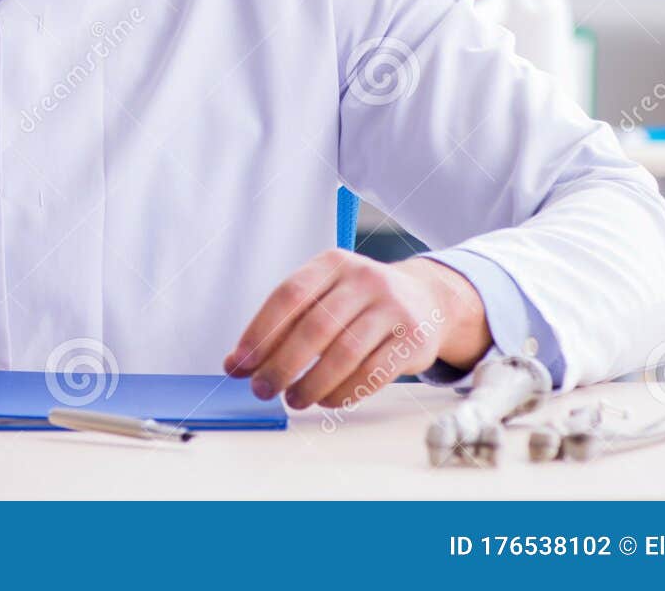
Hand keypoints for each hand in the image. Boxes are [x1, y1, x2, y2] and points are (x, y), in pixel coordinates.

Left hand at [223, 251, 489, 409]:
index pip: (288, 296)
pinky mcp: (413, 339)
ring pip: (344, 354)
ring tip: (293, 400)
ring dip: (311, 384)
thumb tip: (238, 364)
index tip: (238, 364)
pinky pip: (372, 373)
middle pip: (314, 328)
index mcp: (332, 263)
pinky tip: (327, 400)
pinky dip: (344, 392)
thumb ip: (284, 324)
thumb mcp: (325, 296)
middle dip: (281, 365)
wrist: (426, 300)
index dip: (259, 332)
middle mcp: (364, 278)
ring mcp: (393, 307)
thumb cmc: (358, 303)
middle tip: (262, 390)